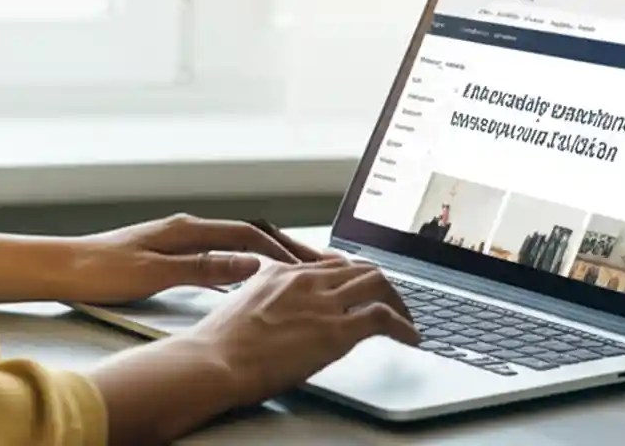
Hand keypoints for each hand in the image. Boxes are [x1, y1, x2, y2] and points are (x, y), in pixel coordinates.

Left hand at [65, 213, 331, 303]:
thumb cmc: (101, 270)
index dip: (278, 249)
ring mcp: (176, 240)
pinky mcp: (166, 253)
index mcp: (186, 230)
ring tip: (287, 270)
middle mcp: (184, 229)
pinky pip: (214, 254)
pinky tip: (243, 278)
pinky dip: (237, 263)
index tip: (304, 264)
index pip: (246, 235)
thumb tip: (250, 262)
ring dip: (260, 256)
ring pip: (230, 244)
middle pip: (243, 235)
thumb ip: (205, 268)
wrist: (63, 268)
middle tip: (309, 263)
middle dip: (278, 248)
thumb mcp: (157, 272)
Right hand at [185, 260, 419, 407]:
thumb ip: (266, 300)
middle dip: (382, 285)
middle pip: (359, 268)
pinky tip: (410, 337)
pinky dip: (403, 326)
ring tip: (406, 320)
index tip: (363, 289)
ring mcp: (322, 303)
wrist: (214, 360)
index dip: (355, 276)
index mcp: (282, 272)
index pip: (332, 264)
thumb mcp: (242, 306)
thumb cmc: (219, 345)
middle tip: (393, 304)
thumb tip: (277, 314)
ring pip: (377, 282)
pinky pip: (382, 317)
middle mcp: (306, 280)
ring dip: (399, 302)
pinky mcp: (335, 330)